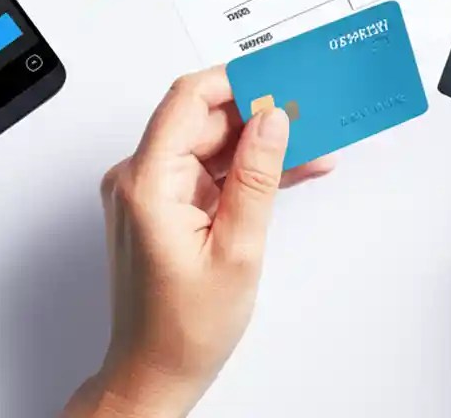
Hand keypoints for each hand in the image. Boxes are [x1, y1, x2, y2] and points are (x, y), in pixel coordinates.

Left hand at [65, 68, 334, 417]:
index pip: (189, 100)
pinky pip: (208, 171)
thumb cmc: (182, 328)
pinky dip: (246, 172)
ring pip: (211, 145)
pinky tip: (289, 170)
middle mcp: (139, 179)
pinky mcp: (163, 205)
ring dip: (259, 146)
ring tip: (311, 145)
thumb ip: (257, 177)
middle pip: (203, 120)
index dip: (238, 81)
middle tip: (308, 111)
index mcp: (147, 183)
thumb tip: (273, 121)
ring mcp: (150, 192)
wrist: (155, 371)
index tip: (279, 77)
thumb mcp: (237, 249)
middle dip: (259, 114)